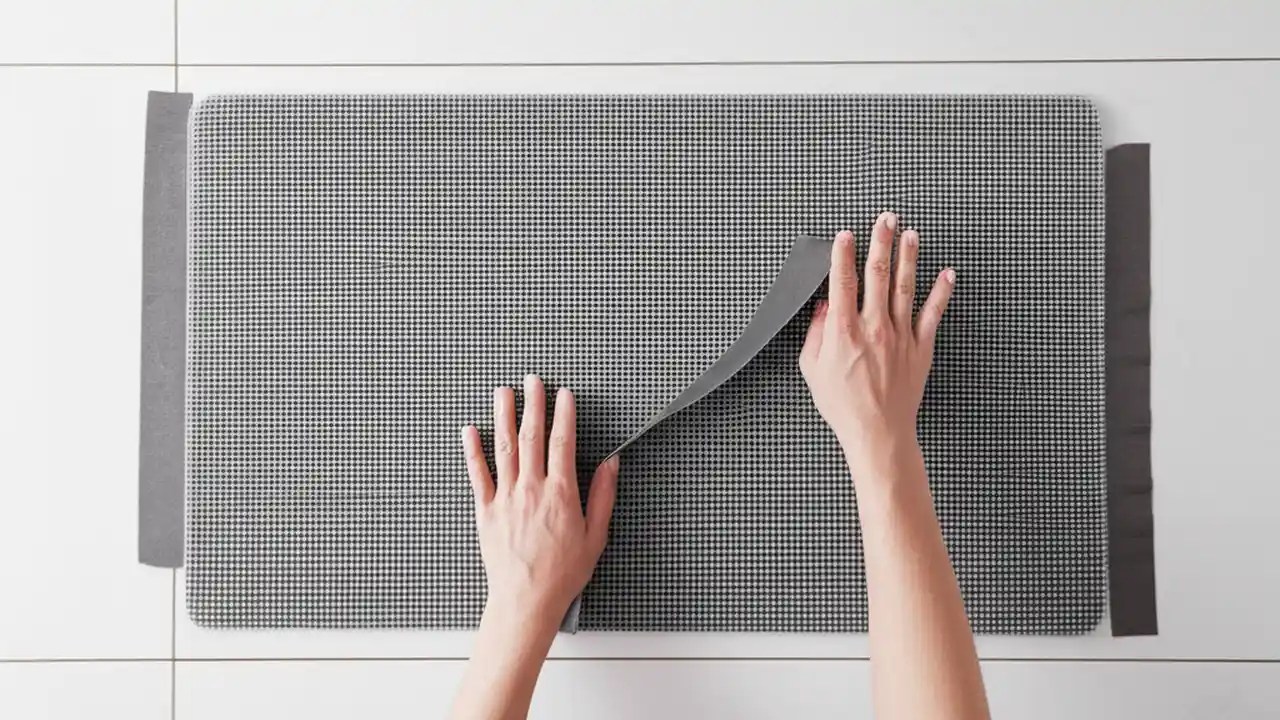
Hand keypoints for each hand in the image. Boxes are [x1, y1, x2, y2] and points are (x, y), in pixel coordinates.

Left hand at [461, 374, 618, 634]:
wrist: (525, 601)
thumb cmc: (563, 574)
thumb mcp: (595, 536)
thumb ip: (602, 496)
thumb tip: (611, 464)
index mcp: (561, 494)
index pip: (562, 444)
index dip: (564, 415)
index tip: (564, 394)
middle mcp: (531, 490)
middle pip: (532, 438)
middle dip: (533, 405)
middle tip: (532, 379)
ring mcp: (505, 499)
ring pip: (504, 449)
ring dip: (503, 417)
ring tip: (502, 392)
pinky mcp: (485, 512)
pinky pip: (477, 475)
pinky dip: (473, 451)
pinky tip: (469, 430)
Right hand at [799, 213, 954, 477]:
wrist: (877, 431)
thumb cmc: (842, 405)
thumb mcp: (812, 369)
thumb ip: (815, 333)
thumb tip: (823, 307)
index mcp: (843, 331)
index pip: (842, 281)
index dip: (842, 254)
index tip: (844, 236)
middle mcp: (873, 327)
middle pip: (877, 274)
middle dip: (880, 242)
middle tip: (885, 218)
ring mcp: (900, 335)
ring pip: (904, 286)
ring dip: (907, 256)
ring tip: (910, 233)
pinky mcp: (920, 347)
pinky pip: (933, 314)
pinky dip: (942, 291)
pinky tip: (947, 272)